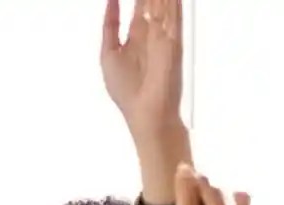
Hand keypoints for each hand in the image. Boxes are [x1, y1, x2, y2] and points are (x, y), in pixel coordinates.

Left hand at [100, 0, 183, 136]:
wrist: (144, 113)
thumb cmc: (126, 90)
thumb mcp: (108, 54)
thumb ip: (110, 25)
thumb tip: (111, 0)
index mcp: (137, 35)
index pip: (140, 4)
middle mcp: (153, 32)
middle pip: (153, 0)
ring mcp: (164, 36)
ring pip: (164, 4)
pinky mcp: (174, 42)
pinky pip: (175, 16)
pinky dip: (174, 4)